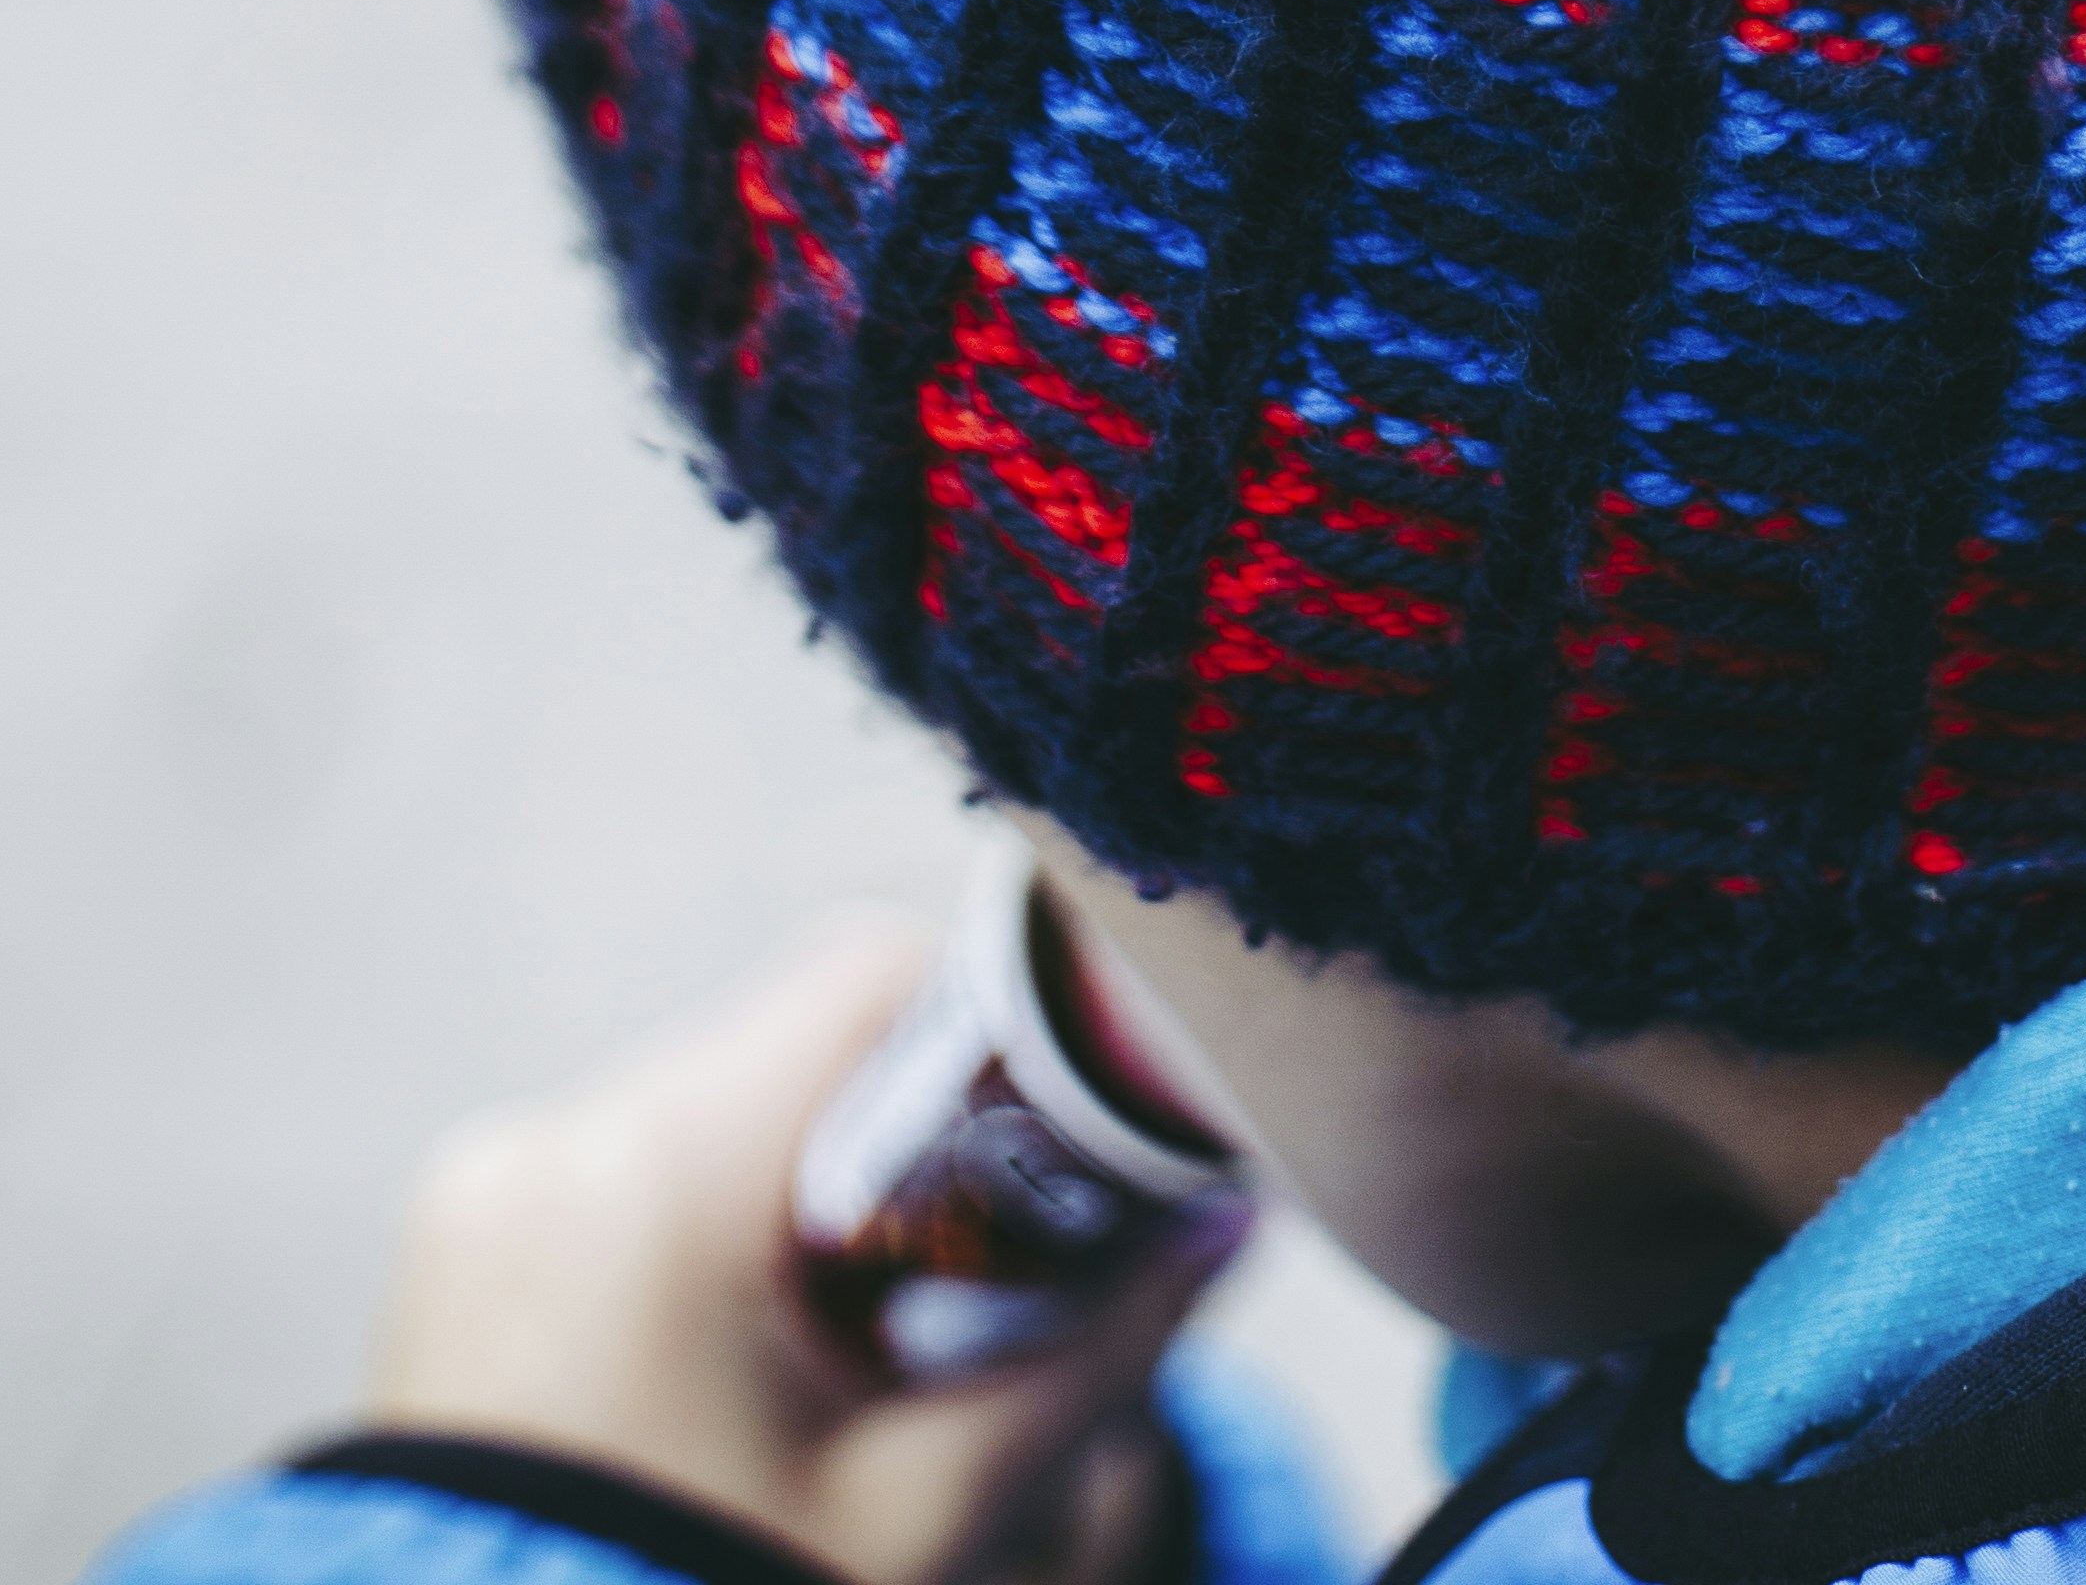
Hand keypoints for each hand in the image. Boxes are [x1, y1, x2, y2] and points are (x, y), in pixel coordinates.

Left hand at [368, 915, 1245, 1584]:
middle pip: (792, 1045)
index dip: (993, 1024)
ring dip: (803, 1191)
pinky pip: (618, 1178)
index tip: (1057, 1139)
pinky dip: (707, 1238)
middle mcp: (548, 1146)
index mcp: (658, 1181)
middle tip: (979, 1272)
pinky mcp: (448, 1256)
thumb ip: (1091, 1358)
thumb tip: (1230, 1224)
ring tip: (853, 1350)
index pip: (869, 973)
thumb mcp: (923, 1519)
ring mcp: (478, 1199)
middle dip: (906, 1138)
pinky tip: (747, 1369)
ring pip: (709, 1110)